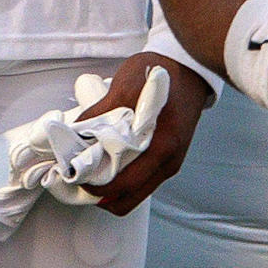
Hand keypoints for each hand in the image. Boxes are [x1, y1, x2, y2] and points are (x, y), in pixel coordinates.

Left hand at [71, 56, 206, 214]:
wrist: (191, 68)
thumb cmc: (162, 75)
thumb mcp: (127, 86)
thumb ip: (101, 112)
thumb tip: (76, 134)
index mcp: (161, 147)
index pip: (125, 185)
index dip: (97, 188)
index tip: (76, 178)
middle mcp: (169, 162)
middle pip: (129, 199)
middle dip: (102, 195)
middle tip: (81, 179)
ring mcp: (171, 162)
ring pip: (136, 193)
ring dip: (113, 190)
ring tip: (93, 172)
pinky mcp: (169, 159)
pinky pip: (144, 181)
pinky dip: (125, 180)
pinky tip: (110, 164)